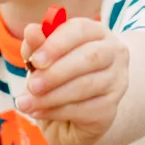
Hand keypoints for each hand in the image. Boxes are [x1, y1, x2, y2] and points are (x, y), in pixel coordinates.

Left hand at [19, 15, 127, 144]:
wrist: (72, 114)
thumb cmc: (58, 76)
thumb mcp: (44, 60)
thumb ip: (37, 45)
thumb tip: (31, 30)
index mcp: (96, 32)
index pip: (81, 29)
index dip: (56, 44)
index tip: (34, 60)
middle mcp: (114, 52)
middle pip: (89, 57)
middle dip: (56, 72)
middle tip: (30, 85)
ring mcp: (117, 81)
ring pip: (86, 85)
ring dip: (52, 96)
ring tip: (27, 103)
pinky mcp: (111, 108)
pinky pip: (84, 109)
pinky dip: (57, 111)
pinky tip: (38, 112)